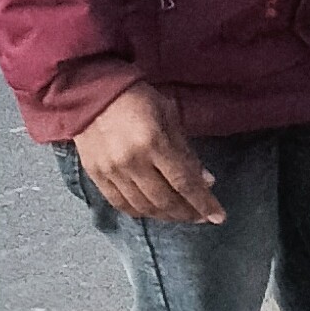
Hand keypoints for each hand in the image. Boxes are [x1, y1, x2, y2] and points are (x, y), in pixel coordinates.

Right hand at [74, 83, 224, 225]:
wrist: (91, 93)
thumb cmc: (137, 99)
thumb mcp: (169, 116)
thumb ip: (187, 151)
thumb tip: (207, 181)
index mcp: (153, 143)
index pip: (184, 182)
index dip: (203, 202)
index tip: (218, 216)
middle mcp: (131, 162)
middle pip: (165, 200)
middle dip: (188, 213)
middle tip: (202, 217)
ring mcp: (111, 171)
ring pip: (144, 207)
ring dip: (167, 216)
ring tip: (182, 216)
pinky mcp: (95, 176)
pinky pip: (120, 204)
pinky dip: (140, 212)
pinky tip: (154, 212)